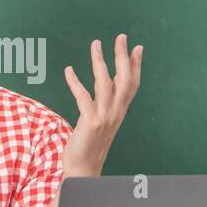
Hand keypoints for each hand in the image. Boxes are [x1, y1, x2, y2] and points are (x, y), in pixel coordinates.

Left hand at [61, 34, 142, 177]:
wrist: (84, 169)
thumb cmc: (91, 144)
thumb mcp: (102, 120)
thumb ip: (105, 102)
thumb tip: (106, 81)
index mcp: (120, 112)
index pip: (132, 85)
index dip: (136, 66)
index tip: (137, 47)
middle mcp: (116, 113)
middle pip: (123, 80)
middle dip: (122, 57)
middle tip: (121, 37)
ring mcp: (105, 117)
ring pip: (105, 84)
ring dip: (100, 62)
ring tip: (96, 44)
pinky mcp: (90, 122)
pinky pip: (83, 97)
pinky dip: (75, 82)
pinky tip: (69, 70)